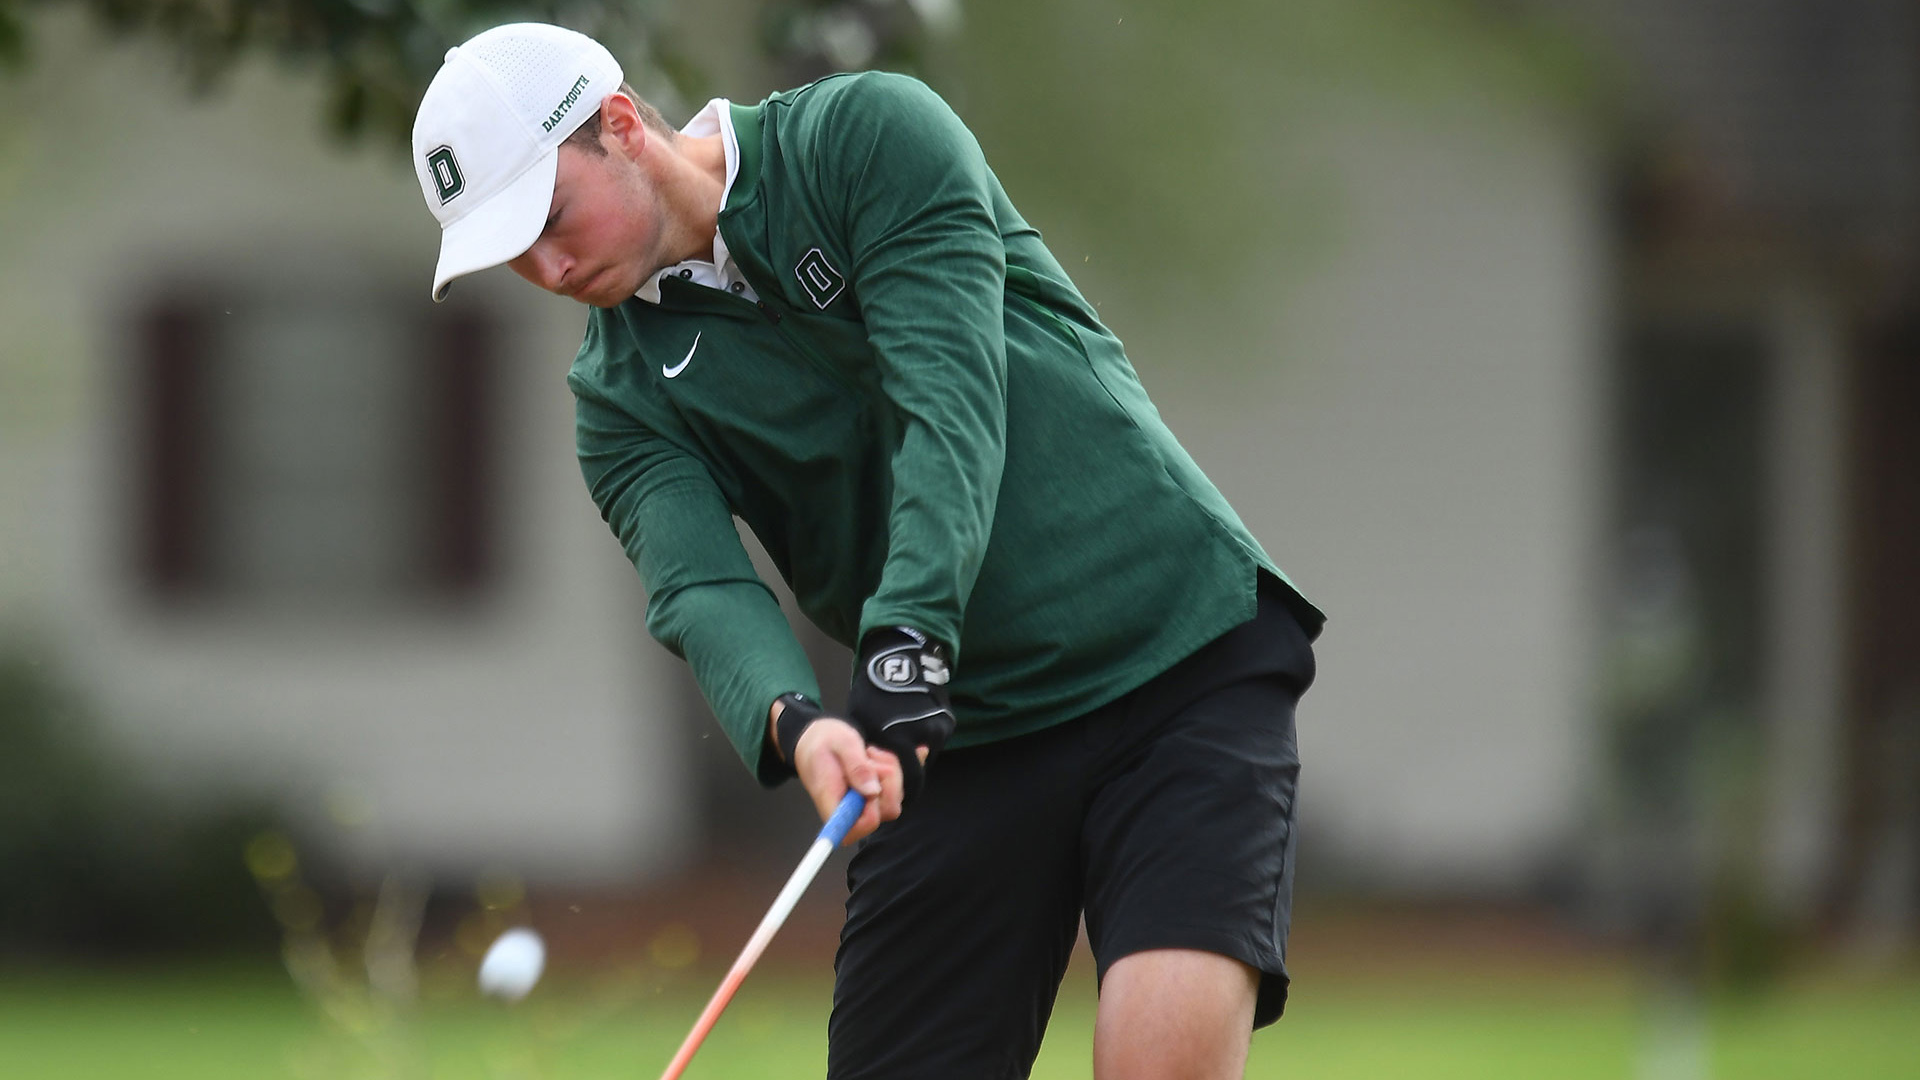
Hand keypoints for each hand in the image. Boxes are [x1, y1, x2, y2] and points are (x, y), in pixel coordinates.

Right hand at [770, 696, 905, 844]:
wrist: (818, 741)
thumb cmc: (824, 743)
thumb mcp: (840, 743)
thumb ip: (857, 767)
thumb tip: (873, 793)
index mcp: (832, 804)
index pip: (856, 829)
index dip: (872, 811)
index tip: (869, 784)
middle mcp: (849, 813)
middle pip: (887, 811)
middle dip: (887, 780)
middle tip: (869, 759)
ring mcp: (864, 808)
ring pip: (894, 799)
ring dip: (888, 771)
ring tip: (868, 755)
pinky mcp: (874, 801)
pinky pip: (896, 790)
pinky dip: (891, 770)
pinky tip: (874, 759)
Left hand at [846, 627, 954, 803]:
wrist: (902, 657)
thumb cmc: (874, 691)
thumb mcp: (861, 722)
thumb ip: (867, 752)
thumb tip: (867, 778)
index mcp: (897, 740)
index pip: (905, 781)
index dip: (897, 789)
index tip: (889, 790)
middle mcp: (921, 738)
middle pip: (918, 772)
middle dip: (906, 774)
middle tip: (894, 771)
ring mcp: (937, 729)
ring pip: (927, 756)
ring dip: (915, 755)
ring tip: (902, 738)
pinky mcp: (947, 722)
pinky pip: (935, 741)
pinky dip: (924, 739)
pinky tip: (912, 725)